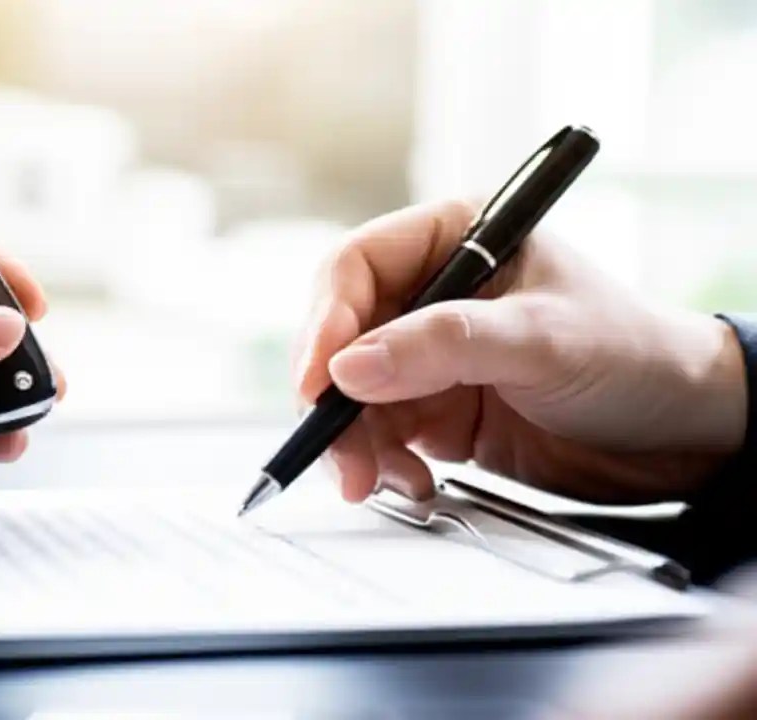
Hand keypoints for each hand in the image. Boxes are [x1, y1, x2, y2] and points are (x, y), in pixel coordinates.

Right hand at [295, 199, 745, 504]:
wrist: (681, 433)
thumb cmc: (634, 354)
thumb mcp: (539, 340)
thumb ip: (443, 347)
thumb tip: (348, 367)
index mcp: (456, 238)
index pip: (357, 268)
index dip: (327, 321)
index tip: (320, 377)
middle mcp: (432, 294)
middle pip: (342, 338)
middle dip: (335, 398)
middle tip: (340, 449)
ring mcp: (431, 356)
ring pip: (353, 394)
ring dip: (355, 440)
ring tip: (377, 478)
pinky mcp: (436, 410)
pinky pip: (380, 434)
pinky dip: (382, 462)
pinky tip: (411, 480)